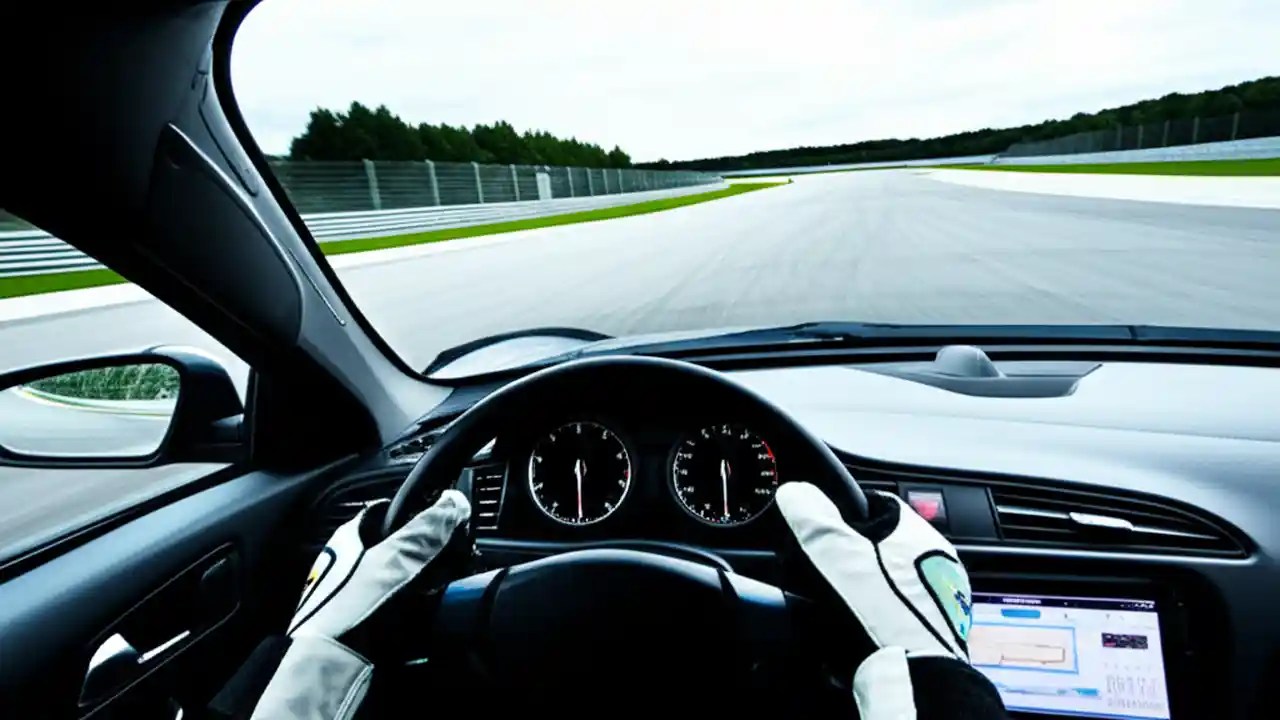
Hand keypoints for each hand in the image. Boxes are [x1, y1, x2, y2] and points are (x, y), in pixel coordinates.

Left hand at [250, 490, 470, 719]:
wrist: (323, 663)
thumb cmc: (346, 609)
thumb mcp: (393, 563)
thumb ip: (424, 532)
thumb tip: (454, 503)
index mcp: (349, 538)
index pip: (387, 512)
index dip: (415, 512)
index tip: (442, 520)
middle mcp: (346, 562)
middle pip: (391, 545)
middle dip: (418, 553)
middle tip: (444, 559)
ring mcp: (349, 593)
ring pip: (390, 577)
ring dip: (413, 583)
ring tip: (434, 589)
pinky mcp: (355, 619)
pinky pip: (387, 605)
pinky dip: (405, 608)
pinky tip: (416, 616)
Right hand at [777, 482, 1002, 719]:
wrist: (915, 677)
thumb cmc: (879, 612)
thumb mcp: (833, 553)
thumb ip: (811, 516)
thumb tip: (795, 492)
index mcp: (919, 533)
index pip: (877, 504)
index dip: (842, 515)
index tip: (821, 534)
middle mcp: (940, 563)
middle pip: (884, 546)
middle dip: (854, 558)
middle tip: (827, 577)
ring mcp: (943, 600)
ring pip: (893, 581)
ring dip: (869, 590)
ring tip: (842, 611)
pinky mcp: (940, 632)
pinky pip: (902, 612)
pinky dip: (882, 617)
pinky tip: (862, 633)